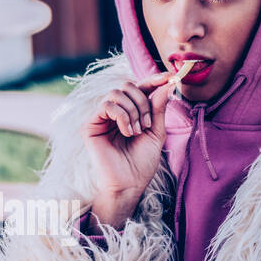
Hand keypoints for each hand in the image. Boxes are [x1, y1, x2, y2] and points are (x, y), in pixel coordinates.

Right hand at [81, 73, 174, 228]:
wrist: (130, 184)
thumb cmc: (142, 162)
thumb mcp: (156, 132)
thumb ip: (158, 108)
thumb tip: (167, 85)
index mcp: (130, 112)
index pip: (140, 88)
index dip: (154, 79)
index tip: (170, 77)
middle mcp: (114, 112)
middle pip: (127, 86)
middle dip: (142, 102)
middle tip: (147, 124)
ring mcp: (100, 118)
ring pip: (116, 93)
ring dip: (132, 111)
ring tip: (136, 131)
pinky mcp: (90, 125)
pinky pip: (106, 106)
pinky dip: (122, 116)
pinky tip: (127, 132)